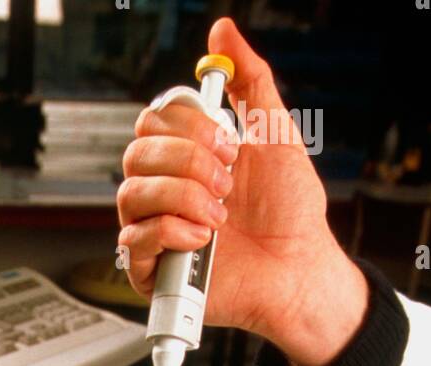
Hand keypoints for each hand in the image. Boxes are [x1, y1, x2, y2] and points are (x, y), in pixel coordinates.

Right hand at [116, 18, 368, 365]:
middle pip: (136, 152)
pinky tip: (203, 240)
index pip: (153, 121)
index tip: (229, 141)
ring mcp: (155, 229)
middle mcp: (165, 190)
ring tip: (220, 216)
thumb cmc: (290, 211)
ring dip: (185, 197)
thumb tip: (224, 31)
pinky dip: (174, 232)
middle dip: (189, 161)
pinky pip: (135, 237)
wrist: (298, 268)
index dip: (189, 126)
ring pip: (132, 191)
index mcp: (187, 157)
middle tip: (226, 181)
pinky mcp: (151, 269)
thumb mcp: (275, 131)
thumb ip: (250, 80)